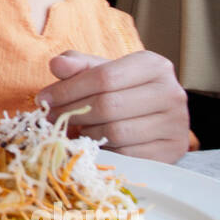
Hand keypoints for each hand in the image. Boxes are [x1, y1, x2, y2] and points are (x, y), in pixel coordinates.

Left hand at [37, 50, 189, 162]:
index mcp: (154, 65)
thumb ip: (78, 66)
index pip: (104, 77)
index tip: (44, 99)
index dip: (69, 89)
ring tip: (70, 129)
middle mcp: (171, 92)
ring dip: (85, 133)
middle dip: (72, 112)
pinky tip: (91, 144)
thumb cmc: (123, 90)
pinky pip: (126, 155)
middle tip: (50, 117)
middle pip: (108, 105)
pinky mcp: (171, 151)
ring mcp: (175, 124)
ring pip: (115, 131)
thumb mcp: (102, 71)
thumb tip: (57, 64)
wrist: (157, 116)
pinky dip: (102, 151)